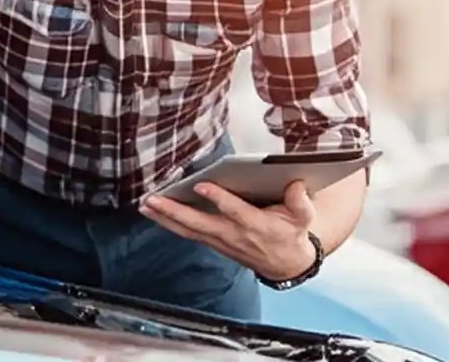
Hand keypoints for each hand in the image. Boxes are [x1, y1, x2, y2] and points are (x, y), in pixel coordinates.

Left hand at [140, 180, 317, 281]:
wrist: (286, 265)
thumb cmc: (291, 233)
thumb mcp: (303, 217)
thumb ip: (300, 201)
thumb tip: (296, 183)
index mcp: (256, 225)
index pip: (235, 211)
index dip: (218, 199)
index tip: (201, 184)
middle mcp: (233, 234)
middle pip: (200, 223)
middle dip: (175, 211)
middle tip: (153, 199)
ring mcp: (220, 241)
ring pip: (188, 230)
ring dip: (164, 218)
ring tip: (144, 204)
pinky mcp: (213, 242)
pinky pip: (187, 233)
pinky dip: (169, 223)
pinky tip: (152, 212)